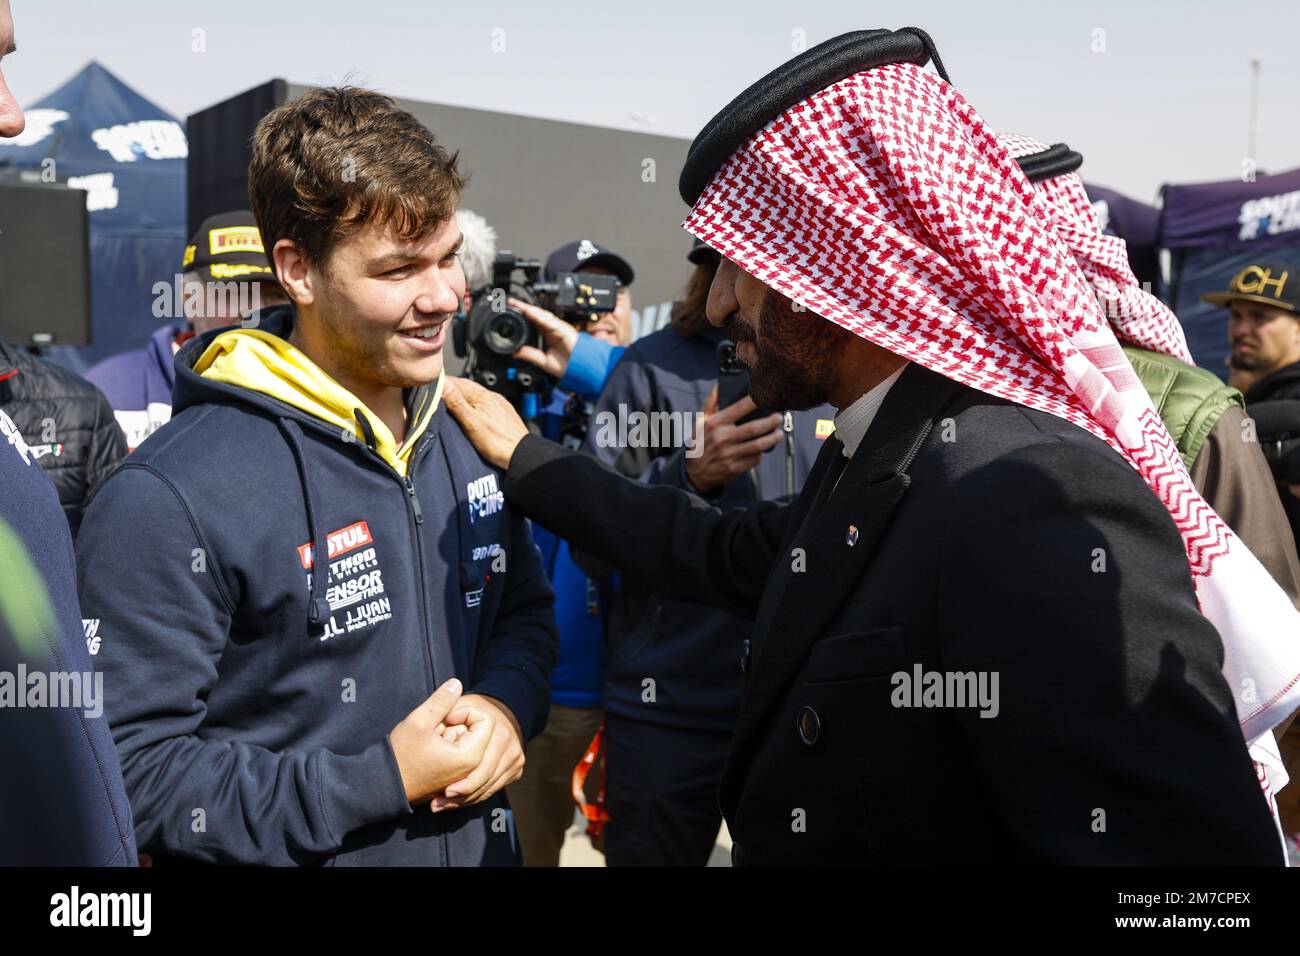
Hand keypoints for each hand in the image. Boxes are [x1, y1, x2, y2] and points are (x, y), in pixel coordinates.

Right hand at [389, 678, 496, 803]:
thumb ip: (441, 700)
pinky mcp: (453, 774)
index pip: (486, 719)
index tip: (444, 718)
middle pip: (477, 729)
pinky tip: (428, 750)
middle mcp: (472, 767)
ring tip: (429, 741)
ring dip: (449, 733)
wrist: (385, 785)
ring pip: (466, 738)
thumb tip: (457, 682)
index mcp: (470, 756)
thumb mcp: (419, 722)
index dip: (465, 712)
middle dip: (456, 723)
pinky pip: (458, 750)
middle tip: (434, 731)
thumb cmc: (401, 756)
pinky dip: (445, 744)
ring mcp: (463, 772)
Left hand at [431, 694, 524, 811]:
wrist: (497, 711)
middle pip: (485, 780)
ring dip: (465, 801)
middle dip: (460, 797)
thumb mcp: (458, 705)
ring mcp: (516, 759)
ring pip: (489, 788)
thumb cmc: (470, 710)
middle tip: (437, 805)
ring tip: (440, 806)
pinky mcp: (516, 769)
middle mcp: (512, 747)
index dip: (462, 780)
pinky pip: (494, 788)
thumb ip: (447, 708)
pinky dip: (475, 797)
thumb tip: (447, 716)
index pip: (480, 765)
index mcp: (498, 732)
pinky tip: (456, 802)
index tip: (443, 790)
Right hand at [443, 377, 529, 469]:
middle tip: (434, 396)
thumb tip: (443, 383)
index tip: (428, 387)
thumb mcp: (472, 423)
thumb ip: (456, 403)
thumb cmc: (498, 442)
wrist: (521, 456)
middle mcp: (492, 396)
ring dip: (461, 399)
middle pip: (466, 388)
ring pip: (475, 397)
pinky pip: (483, 406)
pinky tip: (468, 415)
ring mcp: (499, 405)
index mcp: (483, 395)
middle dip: (450, 390)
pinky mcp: (502, 415)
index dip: (442, 383)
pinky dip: (472, 407)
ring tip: (447, 406)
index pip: (457, 381)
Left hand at [511, 297, 578, 377]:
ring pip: (542, 315)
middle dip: (524, 308)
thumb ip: (530, 355)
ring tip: (517, 304)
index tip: (512, 311)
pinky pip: (550, 321)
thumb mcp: (543, 362)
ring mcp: (558, 328)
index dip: (523, 315)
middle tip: (511, 302)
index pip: (534, 322)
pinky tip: (530, 313)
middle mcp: (553, 329)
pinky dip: (539, 317)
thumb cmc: (568, 365)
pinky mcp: (563, 329)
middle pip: (536, 315)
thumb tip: (516, 353)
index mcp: (549, 335)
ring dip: (530, 309)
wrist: (582, 370)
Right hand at [684, 386, 783, 492]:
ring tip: (779, 433)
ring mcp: (729, 455)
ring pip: (758, 445)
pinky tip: (764, 448)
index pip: (739, 409)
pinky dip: (761, 453)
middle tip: (779, 417)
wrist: (694, 473)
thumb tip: (719, 386)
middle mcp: (722, 438)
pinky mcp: (734, 468)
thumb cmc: (700, 443)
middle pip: (754, 428)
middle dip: (771, 421)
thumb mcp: (700, 422)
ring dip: (773, 438)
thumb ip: (710, 404)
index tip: (767, 397)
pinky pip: (754, 459)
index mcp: (715, 424)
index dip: (756, 402)